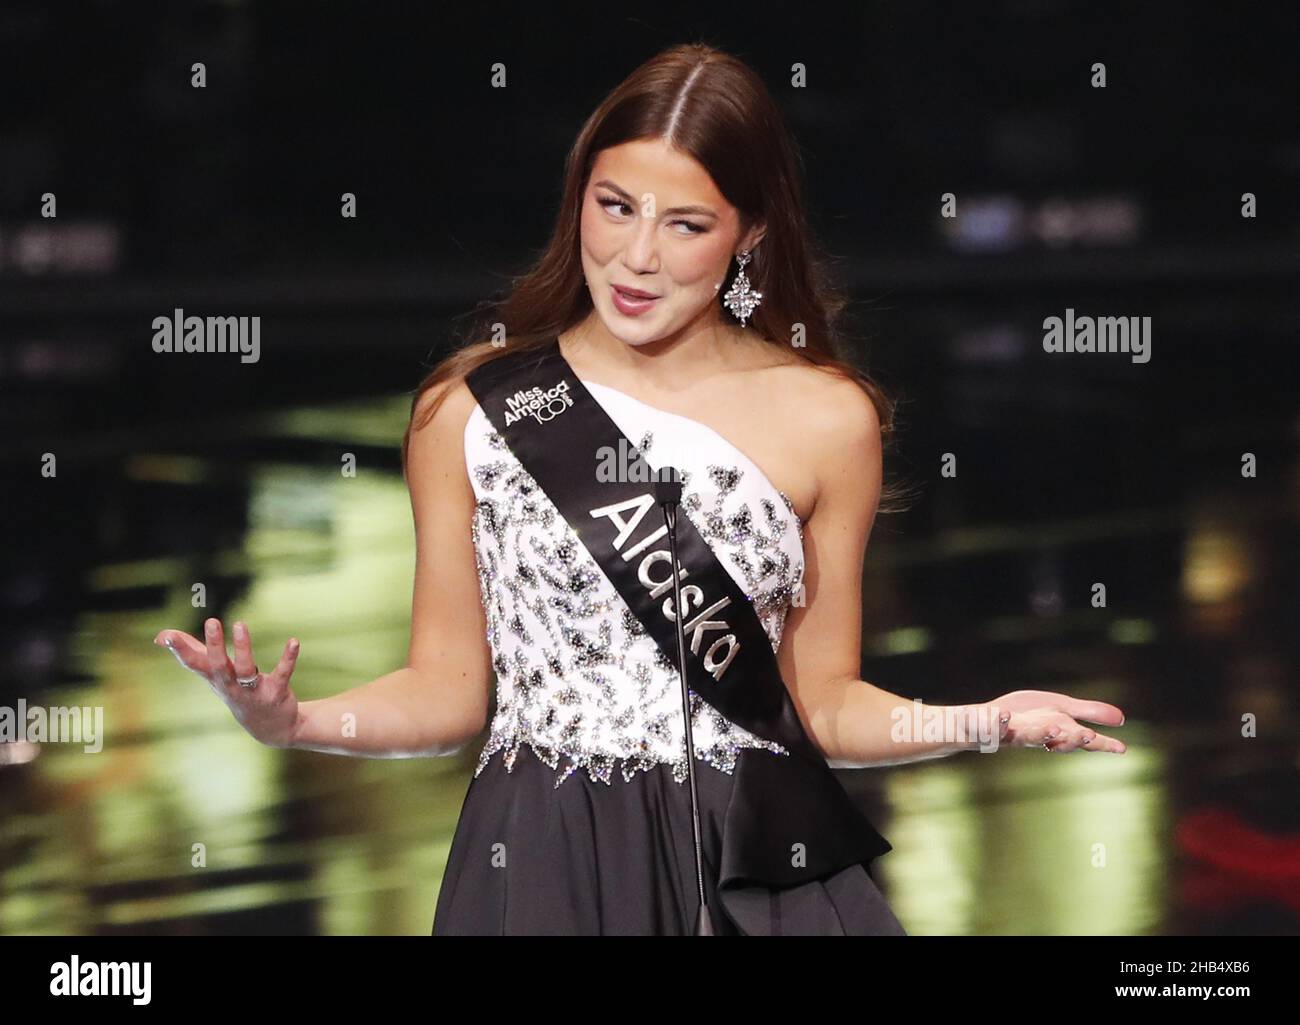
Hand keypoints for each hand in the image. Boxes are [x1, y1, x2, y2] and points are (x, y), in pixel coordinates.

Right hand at [154, 618, 301, 747]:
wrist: (269, 728)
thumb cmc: (236, 693)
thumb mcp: (213, 675)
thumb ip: (191, 652)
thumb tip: (160, 636)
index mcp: (215, 679)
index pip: (193, 664)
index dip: (180, 650)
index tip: (167, 637)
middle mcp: (230, 685)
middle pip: (218, 666)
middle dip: (214, 645)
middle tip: (212, 621)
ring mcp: (253, 690)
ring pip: (246, 669)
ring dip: (244, 648)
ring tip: (240, 625)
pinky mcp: (276, 691)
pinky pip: (282, 673)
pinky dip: (288, 658)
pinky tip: (293, 642)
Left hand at [985, 689, 1126, 753]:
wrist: (986, 721)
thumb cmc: (1026, 716)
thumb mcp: (1059, 711)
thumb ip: (1087, 713)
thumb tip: (1122, 718)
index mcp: (1057, 731)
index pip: (1082, 740)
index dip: (1100, 744)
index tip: (1121, 748)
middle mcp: (1039, 736)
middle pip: (1058, 741)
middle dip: (1072, 738)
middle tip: (1088, 735)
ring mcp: (1015, 734)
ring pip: (1030, 737)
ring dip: (1042, 734)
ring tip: (1053, 728)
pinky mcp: (993, 729)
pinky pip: (994, 727)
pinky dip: (998, 722)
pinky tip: (1003, 714)